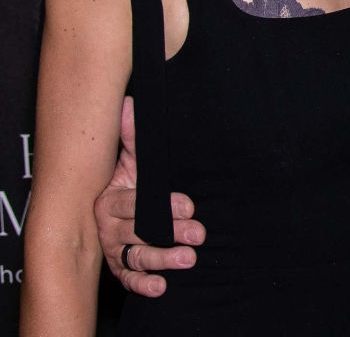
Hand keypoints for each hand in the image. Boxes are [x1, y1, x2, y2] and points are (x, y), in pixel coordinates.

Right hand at [94, 97, 205, 296]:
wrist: (115, 207)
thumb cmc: (129, 181)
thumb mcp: (132, 159)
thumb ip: (132, 136)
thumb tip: (130, 103)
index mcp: (110, 199)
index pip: (136, 204)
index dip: (164, 205)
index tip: (189, 205)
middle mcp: (109, 226)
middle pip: (140, 232)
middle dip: (171, 233)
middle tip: (198, 235)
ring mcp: (114, 248)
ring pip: (137, 256)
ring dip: (163, 259)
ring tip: (189, 259)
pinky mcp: (121, 267)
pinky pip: (129, 278)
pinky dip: (144, 284)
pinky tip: (162, 287)